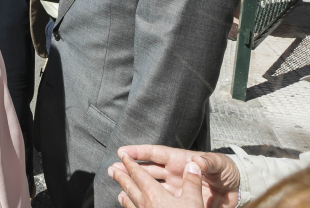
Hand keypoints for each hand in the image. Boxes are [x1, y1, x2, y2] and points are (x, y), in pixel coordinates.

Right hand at [109, 146, 239, 207]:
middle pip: (148, 170)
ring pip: (151, 184)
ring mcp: (177, 187)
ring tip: (118, 182)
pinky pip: (162, 199)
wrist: (239, 190)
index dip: (139, 152)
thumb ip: (208, 163)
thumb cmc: (227, 171)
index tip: (123, 151)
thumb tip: (198, 162)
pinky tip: (136, 200)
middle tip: (113, 168)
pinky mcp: (182, 200)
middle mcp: (175, 172)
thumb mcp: (219, 164)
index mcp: (181, 160)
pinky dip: (148, 199)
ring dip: (135, 183)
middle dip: (130, 168)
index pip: (155, 154)